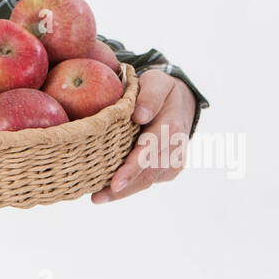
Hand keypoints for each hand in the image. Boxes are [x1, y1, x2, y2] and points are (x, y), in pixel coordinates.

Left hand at [92, 69, 193, 203]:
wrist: (181, 102)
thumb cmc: (161, 90)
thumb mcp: (157, 82)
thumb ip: (150, 95)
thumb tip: (140, 115)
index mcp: (171, 127)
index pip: (150, 150)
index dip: (132, 168)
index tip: (115, 182)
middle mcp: (175, 149)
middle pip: (148, 173)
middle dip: (123, 188)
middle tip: (97, 197)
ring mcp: (174, 162)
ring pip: (147, 181)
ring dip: (124, 192)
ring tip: (98, 197)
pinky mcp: (168, 169)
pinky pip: (148, 181)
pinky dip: (130, 187)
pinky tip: (109, 191)